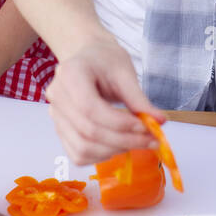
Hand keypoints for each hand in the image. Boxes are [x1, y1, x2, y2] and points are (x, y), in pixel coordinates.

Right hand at [46, 36, 166, 164]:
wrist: (88, 58)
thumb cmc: (105, 61)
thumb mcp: (125, 72)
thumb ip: (139, 99)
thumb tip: (160, 122)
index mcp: (71, 74)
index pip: (90, 108)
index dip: (119, 123)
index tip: (146, 127)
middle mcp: (56, 97)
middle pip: (88, 131)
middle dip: (123, 141)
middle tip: (150, 141)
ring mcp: (55, 116)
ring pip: (82, 148)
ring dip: (113, 151)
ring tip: (136, 142)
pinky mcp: (60, 131)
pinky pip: (77, 154)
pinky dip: (100, 157)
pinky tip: (119, 146)